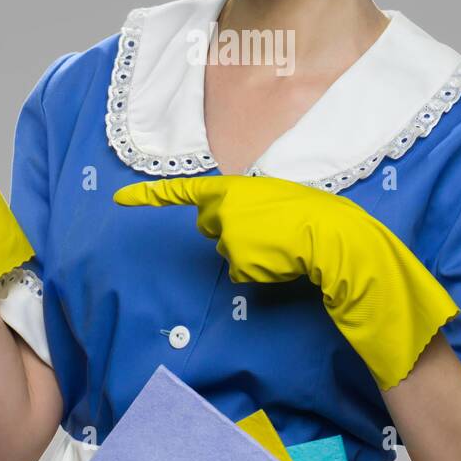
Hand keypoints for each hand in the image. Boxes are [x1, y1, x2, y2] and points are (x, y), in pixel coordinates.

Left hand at [113, 175, 460, 391]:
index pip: (182, 190)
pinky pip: (242, 273)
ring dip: (250, 254)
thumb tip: (229, 229)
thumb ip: (250, 207)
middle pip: (210, 226)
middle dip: (229, 232)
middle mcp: (227, 207)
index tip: (119, 199)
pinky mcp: (241, 258)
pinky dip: (260, 271)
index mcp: (236, 187)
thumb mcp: (280, 201)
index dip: (148, 195)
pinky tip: (284, 262)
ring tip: (284, 246)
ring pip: (228, 252)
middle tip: (270, 233)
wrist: (342, 240)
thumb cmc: (318, 220)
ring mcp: (232, 233)